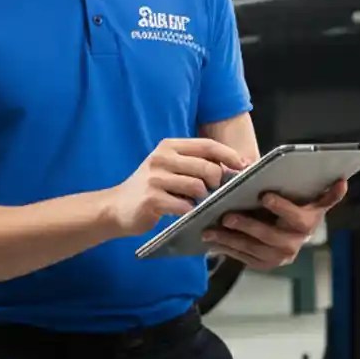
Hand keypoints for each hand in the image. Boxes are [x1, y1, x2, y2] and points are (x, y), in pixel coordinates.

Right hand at [107, 138, 248, 235]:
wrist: (116, 207)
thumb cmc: (152, 188)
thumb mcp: (171, 168)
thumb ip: (197, 163)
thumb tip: (236, 165)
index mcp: (169, 146)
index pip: (207, 145)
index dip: (229, 155)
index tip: (243, 166)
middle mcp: (161, 158)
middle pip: (206, 166)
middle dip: (218, 181)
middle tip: (216, 191)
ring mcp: (155, 178)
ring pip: (197, 186)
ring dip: (203, 198)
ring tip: (197, 202)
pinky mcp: (151, 199)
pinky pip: (184, 205)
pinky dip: (190, 211)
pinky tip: (186, 213)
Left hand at [202, 178, 348, 269]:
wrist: (295, 232)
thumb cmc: (300, 206)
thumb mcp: (314, 198)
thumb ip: (327, 193)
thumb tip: (343, 182)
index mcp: (309, 222)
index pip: (296, 216)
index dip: (281, 207)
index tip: (265, 195)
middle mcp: (296, 243)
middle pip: (270, 236)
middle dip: (248, 226)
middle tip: (228, 215)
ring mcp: (280, 256)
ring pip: (253, 249)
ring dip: (231, 239)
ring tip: (210, 229)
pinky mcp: (266, 264)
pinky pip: (244, 258)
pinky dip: (227, 249)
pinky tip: (213, 239)